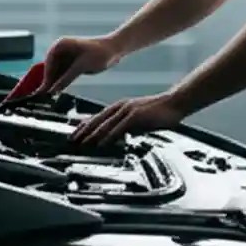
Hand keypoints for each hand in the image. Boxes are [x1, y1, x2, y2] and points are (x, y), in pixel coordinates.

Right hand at [36, 36, 121, 93]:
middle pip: (48, 70)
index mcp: (60, 45)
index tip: (41, 93)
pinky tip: (55, 94)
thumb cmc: (100, 53)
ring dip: (52, 85)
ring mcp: (64, 57)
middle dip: (46, 83)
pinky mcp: (70, 64)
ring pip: (54, 74)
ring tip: (46, 99)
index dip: (45, 79)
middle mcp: (59, 51)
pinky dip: (59, 84)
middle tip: (40, 98)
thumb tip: (51, 91)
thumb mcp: (82, 66)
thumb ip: (66, 78)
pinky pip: (61, 76)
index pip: (48, 65)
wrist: (114, 49)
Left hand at [69, 90, 188, 146]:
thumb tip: (121, 137)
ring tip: (82, 143)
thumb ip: (128, 127)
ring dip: (92, 134)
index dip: (85, 124)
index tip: (75, 133)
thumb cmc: (159, 112)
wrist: (174, 103)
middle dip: (83, 130)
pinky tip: (101, 142)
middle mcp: (121, 107)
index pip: (98, 116)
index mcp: (120, 107)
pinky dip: (108, 136)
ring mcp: (127, 111)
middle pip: (97, 119)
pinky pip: (118, 128)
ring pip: (105, 124)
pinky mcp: (135, 116)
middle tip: (71, 139)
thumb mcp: (139, 120)